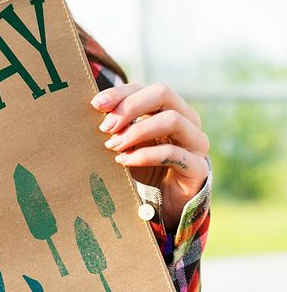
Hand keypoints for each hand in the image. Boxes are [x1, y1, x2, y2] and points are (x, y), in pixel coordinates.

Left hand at [92, 83, 208, 231]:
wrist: (168, 202)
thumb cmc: (146, 167)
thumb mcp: (129, 143)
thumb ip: (118, 127)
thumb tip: (93, 111)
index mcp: (171, 109)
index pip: (147, 89)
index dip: (121, 93)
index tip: (96, 104)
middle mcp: (188, 120)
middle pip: (163, 93)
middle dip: (130, 107)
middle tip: (106, 127)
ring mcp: (197, 142)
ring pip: (171, 120)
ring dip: (137, 131)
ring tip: (113, 146)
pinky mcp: (197, 167)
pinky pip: (171, 153)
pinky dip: (144, 155)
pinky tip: (124, 161)